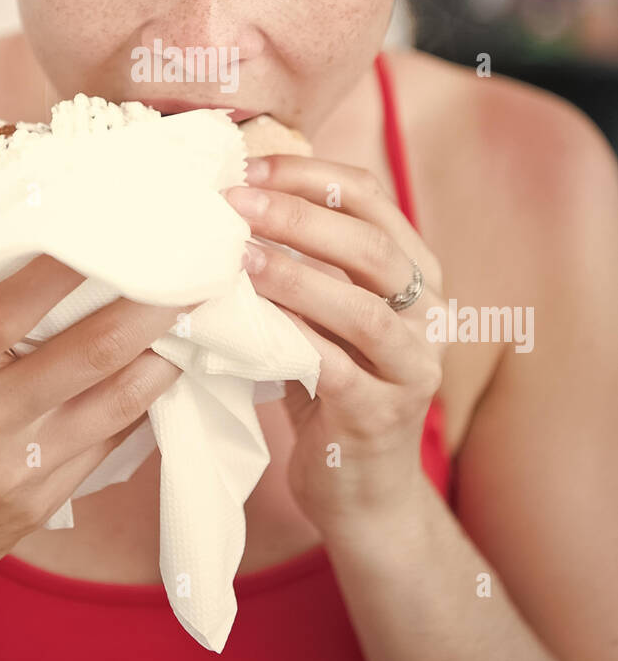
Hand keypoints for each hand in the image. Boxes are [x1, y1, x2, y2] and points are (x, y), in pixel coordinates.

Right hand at [0, 256, 189, 660]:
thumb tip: (35, 270)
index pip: (7, 305)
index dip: (63, 262)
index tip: (111, 219)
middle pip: (89, 352)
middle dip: (152, 305)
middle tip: (196, 266)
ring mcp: (20, 470)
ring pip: (118, 400)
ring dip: (166, 355)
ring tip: (197, 316)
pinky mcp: (43, 506)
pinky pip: (109, 444)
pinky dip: (140, 404)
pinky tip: (162, 374)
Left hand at [225, 155, 446, 539]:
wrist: (362, 493)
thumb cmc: (331, 388)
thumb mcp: (326, 315)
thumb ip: (303, 263)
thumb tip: (232, 201)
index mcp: (417, 273)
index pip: (371, 198)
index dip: (309, 175)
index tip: (249, 167)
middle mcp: (430, 314)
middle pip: (370, 245)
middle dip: (297, 215)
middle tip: (235, 203)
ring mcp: (413, 368)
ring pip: (362, 307)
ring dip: (295, 275)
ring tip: (239, 257)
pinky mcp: (381, 417)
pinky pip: (336, 367)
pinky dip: (291, 337)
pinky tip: (249, 319)